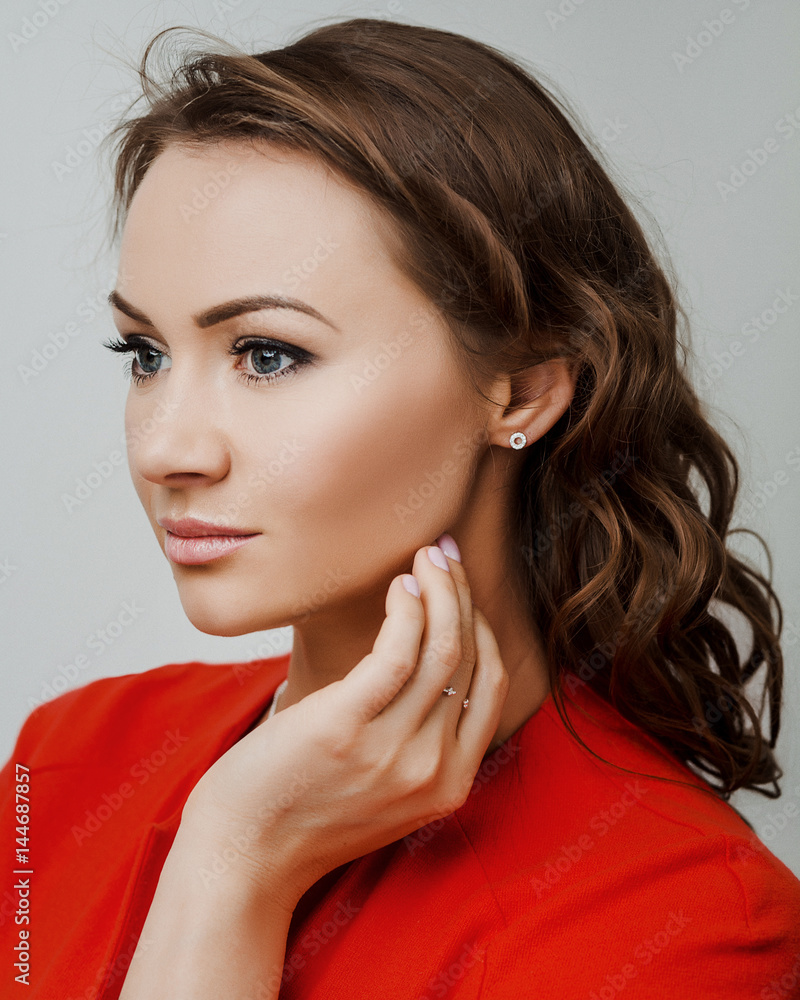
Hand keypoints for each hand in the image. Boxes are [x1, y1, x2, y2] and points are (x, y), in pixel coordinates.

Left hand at [179, 538, 509, 912]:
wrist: (243, 856)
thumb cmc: (303, 807)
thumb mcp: (384, 785)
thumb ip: (414, 735)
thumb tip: (419, 656)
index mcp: (449, 784)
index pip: (489, 686)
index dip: (482, 627)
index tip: (461, 590)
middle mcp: (432, 770)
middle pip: (470, 659)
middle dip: (463, 595)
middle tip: (446, 553)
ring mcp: (393, 752)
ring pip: (443, 649)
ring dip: (441, 590)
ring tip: (425, 557)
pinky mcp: (345, 727)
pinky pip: (398, 652)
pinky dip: (408, 608)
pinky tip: (399, 585)